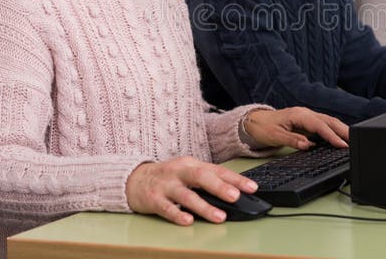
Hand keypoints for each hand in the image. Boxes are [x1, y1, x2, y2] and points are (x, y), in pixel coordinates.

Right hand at [125, 157, 257, 224]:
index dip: (235, 178)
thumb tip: (233, 192)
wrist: (134, 179)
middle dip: (221, 187)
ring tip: (219, 215)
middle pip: (202, 177)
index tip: (252, 187)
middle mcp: (180, 172)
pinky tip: (188, 220)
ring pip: (186, 195)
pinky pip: (167, 208)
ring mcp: (166, 185)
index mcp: (191, 164)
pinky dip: (178, 214)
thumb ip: (207, 180)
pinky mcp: (153, 199)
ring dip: (204, 206)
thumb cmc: (167, 177)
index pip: (217, 170)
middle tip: (236, 196)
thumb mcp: (187, 173)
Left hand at [243, 107, 348, 149]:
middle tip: (355, 141)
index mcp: (299, 115)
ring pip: (329, 122)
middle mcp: (306, 113)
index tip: (342, 145)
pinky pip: (324, 125)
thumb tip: (307, 145)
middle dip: (343, 130)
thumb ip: (292, 140)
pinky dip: (334, 131)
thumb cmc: (264, 127)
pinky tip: (340, 138)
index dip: (332, 136)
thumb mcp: (275, 136)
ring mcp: (308, 117)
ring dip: (341, 130)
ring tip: (352, 140)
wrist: (255, 121)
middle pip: (329, 121)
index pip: (320, 125)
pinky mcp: (308, 122)